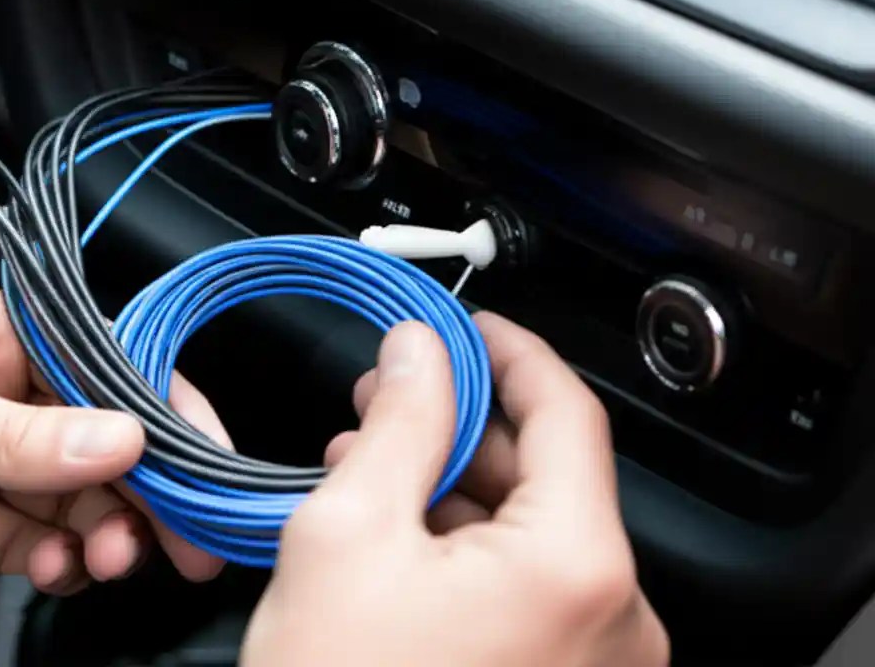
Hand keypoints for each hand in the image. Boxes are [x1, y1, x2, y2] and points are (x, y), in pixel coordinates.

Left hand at [0, 279, 227, 593]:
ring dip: (102, 534)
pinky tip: (53, 572)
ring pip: (68, 502)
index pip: (109, 371)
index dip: (166, 418)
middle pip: (101, 446)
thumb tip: (115, 442)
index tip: (203, 469)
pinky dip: (48, 564)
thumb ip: (8, 431)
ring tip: (104, 560)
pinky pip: (18, 543)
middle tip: (176, 540)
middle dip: (147, 491)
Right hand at [241, 314, 668, 666]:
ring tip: (372, 464)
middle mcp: (610, 616)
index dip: (508, 352)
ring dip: (455, 486)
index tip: (466, 326)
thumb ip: (397, 423)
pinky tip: (398, 530)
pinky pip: (527, 585)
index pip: (566, 411)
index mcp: (576, 565)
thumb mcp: (348, 534)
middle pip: (549, 472)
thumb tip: (418, 352)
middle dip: (461, 425)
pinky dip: (468, 546)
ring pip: (533, 530)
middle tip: (389, 395)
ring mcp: (593, 659)